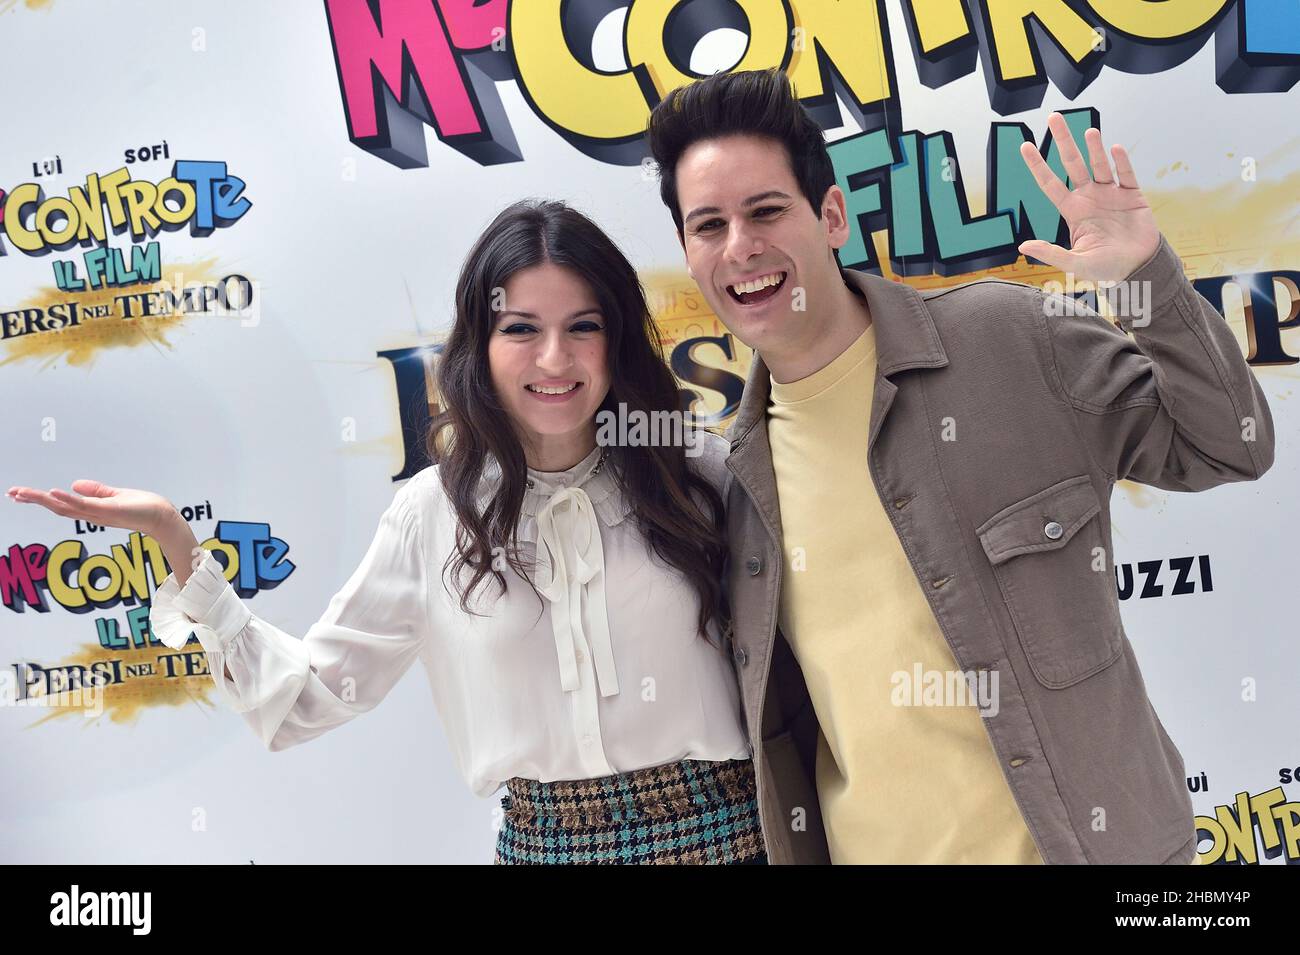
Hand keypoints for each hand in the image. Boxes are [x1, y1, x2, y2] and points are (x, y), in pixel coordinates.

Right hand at [7, 479, 176, 537]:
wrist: (162, 516)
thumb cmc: (142, 507)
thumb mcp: (114, 496)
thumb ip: (95, 491)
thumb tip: (74, 484)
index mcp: (91, 509)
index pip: (60, 504)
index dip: (39, 499)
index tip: (19, 494)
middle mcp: (91, 514)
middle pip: (56, 507)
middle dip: (33, 500)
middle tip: (11, 494)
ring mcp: (98, 513)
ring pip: (65, 506)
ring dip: (43, 499)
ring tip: (22, 493)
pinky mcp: (109, 511)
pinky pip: (85, 505)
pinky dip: (68, 499)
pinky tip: (53, 493)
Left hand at [1018, 112, 1160, 283]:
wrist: (1139, 268)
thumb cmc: (1106, 268)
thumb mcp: (1075, 263)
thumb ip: (1051, 253)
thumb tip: (1022, 247)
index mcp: (1073, 211)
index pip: (1050, 184)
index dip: (1037, 165)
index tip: (1024, 146)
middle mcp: (1090, 197)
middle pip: (1073, 164)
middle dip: (1063, 141)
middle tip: (1053, 118)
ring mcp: (1111, 194)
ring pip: (1100, 165)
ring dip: (1094, 148)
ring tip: (1088, 132)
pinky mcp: (1133, 195)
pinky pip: (1127, 175)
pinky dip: (1121, 162)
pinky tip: (1114, 148)